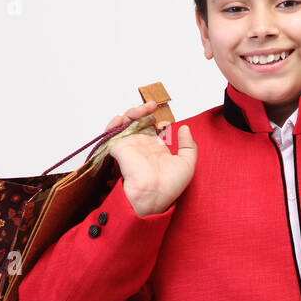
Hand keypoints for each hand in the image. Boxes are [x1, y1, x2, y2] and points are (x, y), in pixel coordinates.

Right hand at [103, 100, 196, 216]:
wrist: (154, 195)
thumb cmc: (170, 185)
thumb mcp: (187, 164)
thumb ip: (188, 146)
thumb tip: (185, 128)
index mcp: (156, 148)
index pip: (154, 127)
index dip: (157, 117)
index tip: (164, 114)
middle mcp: (142, 145)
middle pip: (139, 121)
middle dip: (144, 110)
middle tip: (153, 105)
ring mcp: (131, 145)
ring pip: (127, 122)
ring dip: (133, 111)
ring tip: (144, 108)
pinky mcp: (120, 148)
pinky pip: (112, 132)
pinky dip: (114, 122)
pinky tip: (124, 117)